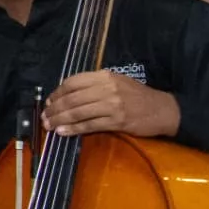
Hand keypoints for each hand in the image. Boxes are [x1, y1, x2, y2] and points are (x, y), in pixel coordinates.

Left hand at [43, 70, 181, 139]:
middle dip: (55, 108)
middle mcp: (107, 88)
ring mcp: (112, 105)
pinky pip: (90, 125)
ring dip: (60, 120)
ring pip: (79, 112)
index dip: (58, 92)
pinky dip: (74, 129)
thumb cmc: (137, 96)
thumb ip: (94, 84)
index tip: (49, 101)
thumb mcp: (117, 82)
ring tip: (49, 126)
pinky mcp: (117, 121)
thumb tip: (67, 93)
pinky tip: (63, 132)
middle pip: (73, 98)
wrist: (163, 109)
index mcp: (105, 76)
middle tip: (45, 116)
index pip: (74, 82)